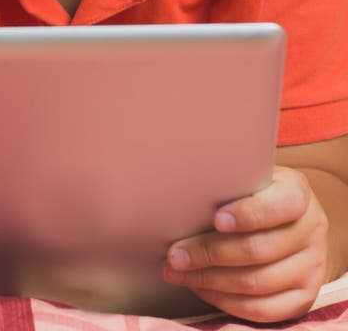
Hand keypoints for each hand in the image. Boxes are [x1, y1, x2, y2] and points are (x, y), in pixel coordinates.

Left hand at [160, 166, 328, 322]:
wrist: (289, 221)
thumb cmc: (255, 193)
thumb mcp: (249, 176)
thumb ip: (228, 183)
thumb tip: (182, 193)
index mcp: (298, 192)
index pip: (281, 204)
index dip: (249, 214)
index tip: (216, 219)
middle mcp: (311, 229)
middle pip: (259, 249)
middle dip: (210, 253)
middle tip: (175, 254)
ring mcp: (311, 267)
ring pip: (257, 283)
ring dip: (210, 280)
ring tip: (177, 272)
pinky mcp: (303, 297)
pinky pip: (262, 309)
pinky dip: (225, 301)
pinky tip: (201, 288)